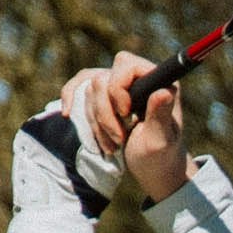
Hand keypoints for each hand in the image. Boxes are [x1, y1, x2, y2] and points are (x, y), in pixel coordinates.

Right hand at [84, 56, 191, 201]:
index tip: (125, 114)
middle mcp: (136, 77)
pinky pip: (78, 86)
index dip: (117, 88)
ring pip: (90, 90)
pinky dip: (70, 99)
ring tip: (113, 146)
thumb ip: (161, 116)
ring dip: (97, 123)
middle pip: (102, 80)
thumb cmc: (160, 155)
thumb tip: (165, 91)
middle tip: (119, 139)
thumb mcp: (161, 140)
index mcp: (156, 82)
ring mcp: (117, 84)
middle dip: (105, 114)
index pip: (125, 65)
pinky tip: (67, 113)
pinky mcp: (104, 94)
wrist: (150, 167)